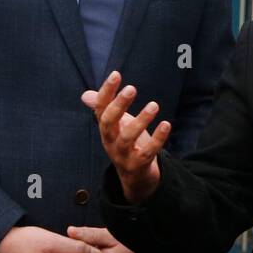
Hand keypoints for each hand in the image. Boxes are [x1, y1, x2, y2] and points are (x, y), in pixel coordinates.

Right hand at [82, 71, 168, 203]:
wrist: (134, 178)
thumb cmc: (126, 145)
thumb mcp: (116, 127)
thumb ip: (104, 110)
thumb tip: (86, 95)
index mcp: (105, 129)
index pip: (100, 109)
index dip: (106, 92)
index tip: (116, 74)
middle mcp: (110, 141)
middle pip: (108, 122)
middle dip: (119, 105)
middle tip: (132, 88)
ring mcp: (123, 155)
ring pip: (127, 138)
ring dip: (140, 121)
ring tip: (154, 105)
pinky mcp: (138, 165)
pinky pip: (147, 152)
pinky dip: (158, 139)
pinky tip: (166, 124)